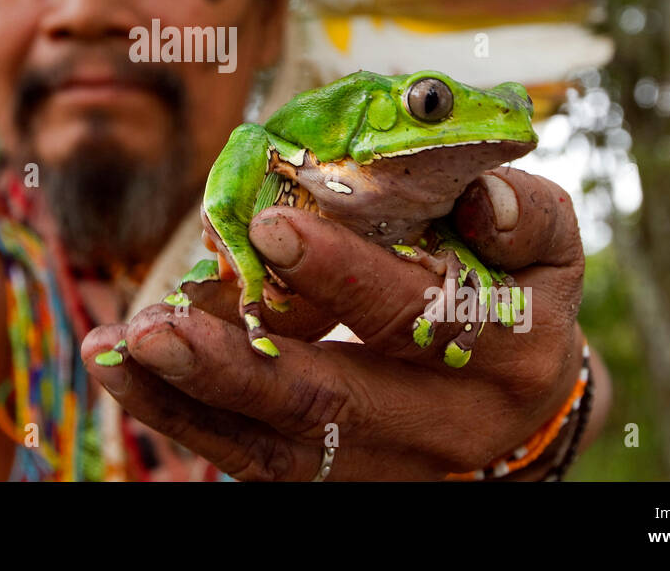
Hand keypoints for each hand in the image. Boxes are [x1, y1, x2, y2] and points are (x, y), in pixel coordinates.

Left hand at [81, 168, 595, 480]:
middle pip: (331, 402)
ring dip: (189, 398)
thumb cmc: (520, 299)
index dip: (345, 275)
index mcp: (503, 351)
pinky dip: (181, 417)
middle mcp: (442, 424)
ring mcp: (382, 463)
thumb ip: (522, 216)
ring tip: (119, 349)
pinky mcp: (334, 475)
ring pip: (276, 444)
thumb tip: (477, 194)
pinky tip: (125, 374)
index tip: (271, 225)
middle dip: (237, 365)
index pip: (419, 317)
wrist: (519, 405)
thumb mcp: (550, 250)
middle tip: (159, 324)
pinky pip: (250, 459)